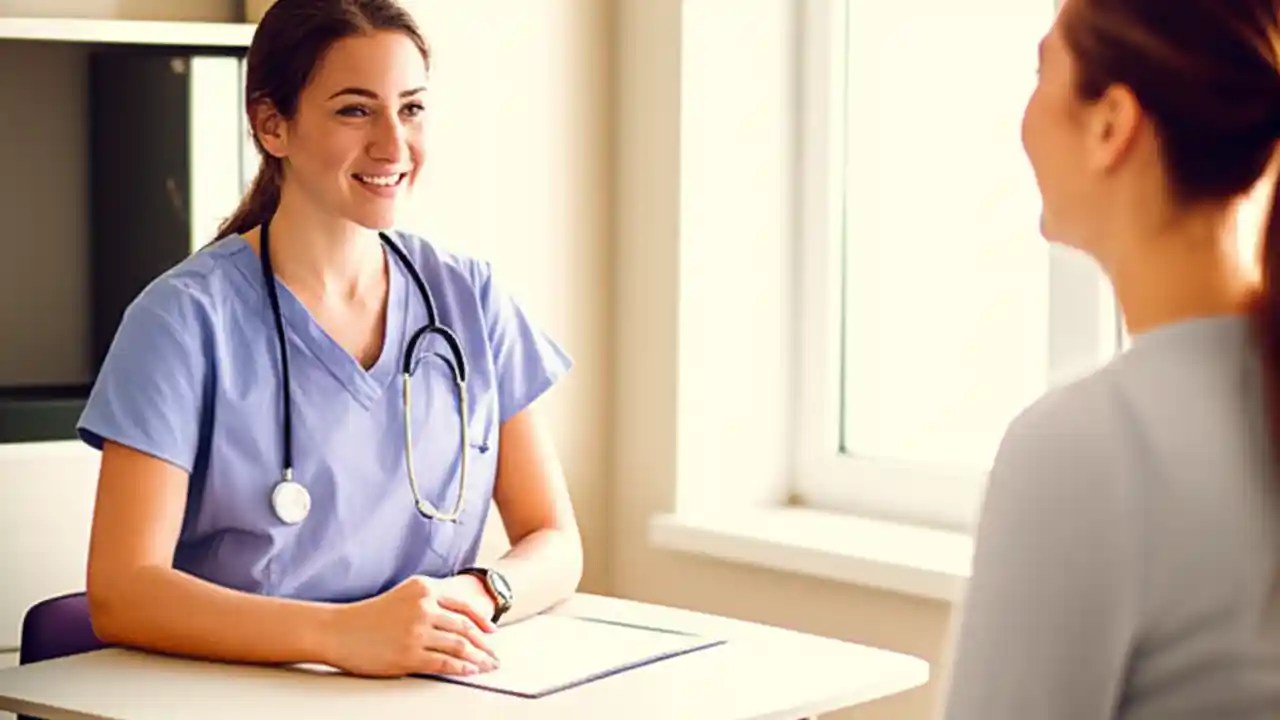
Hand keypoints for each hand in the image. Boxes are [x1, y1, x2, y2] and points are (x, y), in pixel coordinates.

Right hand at [323, 576, 498, 677]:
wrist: (337, 630)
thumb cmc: (367, 616)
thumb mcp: (402, 596)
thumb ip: (428, 602)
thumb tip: (456, 620)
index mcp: (424, 589)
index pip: (463, 605)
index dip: (482, 620)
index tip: (492, 632)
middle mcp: (424, 607)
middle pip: (465, 627)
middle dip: (484, 644)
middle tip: (494, 654)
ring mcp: (417, 631)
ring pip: (459, 645)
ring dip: (477, 658)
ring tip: (486, 666)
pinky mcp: (409, 654)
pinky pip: (444, 663)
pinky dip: (461, 668)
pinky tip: (469, 672)